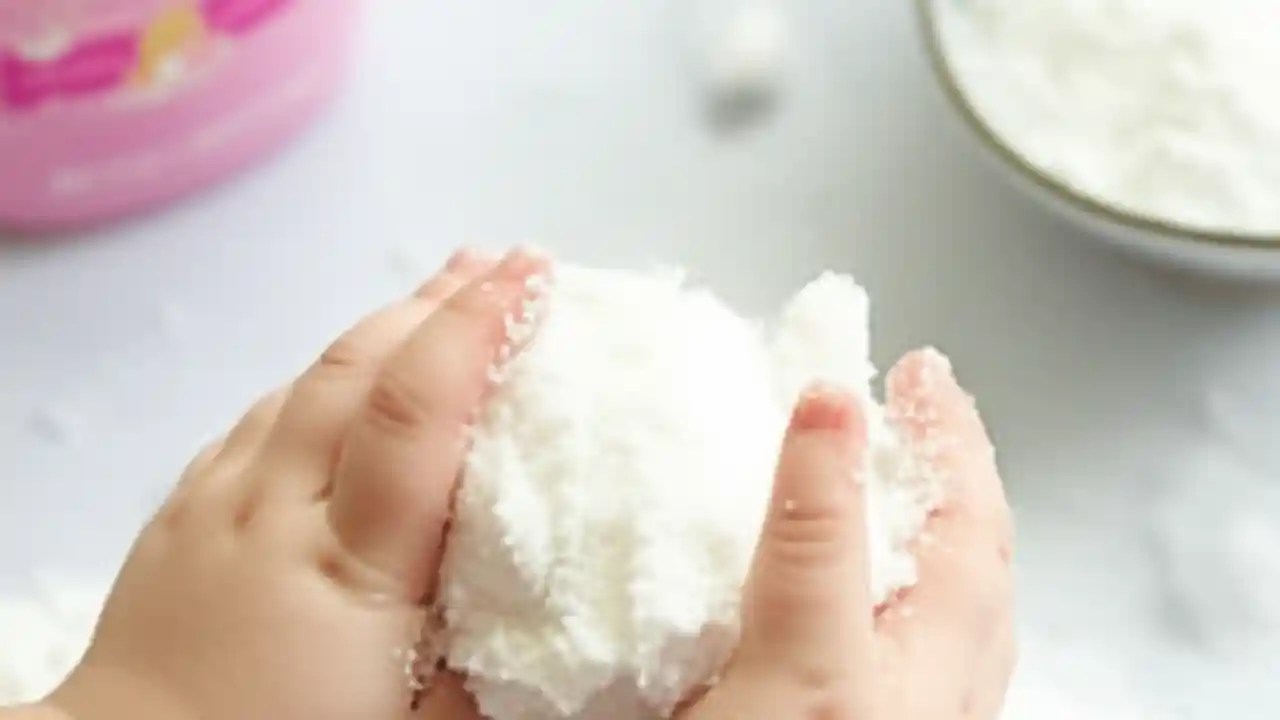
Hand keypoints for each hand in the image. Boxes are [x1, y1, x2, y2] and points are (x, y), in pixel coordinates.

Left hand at [39, 248, 547, 719]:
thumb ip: (487, 663)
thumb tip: (551, 604)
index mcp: (350, 567)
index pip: (417, 415)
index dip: (475, 331)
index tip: (530, 277)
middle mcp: (277, 512)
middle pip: (358, 371)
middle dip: (437, 303)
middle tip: (503, 262)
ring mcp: (221, 502)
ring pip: (306, 381)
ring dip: (382, 328)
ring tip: (441, 295)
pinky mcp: (186, 510)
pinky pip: (260, 417)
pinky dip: (319, 379)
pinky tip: (347, 376)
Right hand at [679, 350, 1014, 718]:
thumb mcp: (803, 650)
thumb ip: (816, 533)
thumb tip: (832, 406)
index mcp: (942, 649)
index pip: (968, 512)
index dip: (945, 431)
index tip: (920, 369)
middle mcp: (934, 685)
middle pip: (960, 556)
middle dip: (935, 476)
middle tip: (912, 414)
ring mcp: (891, 711)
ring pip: (918, 602)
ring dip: (898, 536)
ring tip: (869, 490)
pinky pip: (868, 644)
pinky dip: (850, 591)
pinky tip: (805, 600)